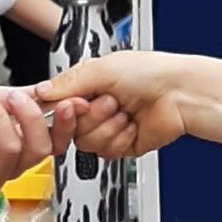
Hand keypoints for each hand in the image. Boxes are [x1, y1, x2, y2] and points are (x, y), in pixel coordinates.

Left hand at [0, 87, 76, 193]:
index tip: (72, 101)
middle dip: (32, 117)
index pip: (59, 141)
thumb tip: (56, 89)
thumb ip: (25, 97)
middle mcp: (12, 164)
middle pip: (41, 148)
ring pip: (13, 147)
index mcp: (24, 146)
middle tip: (14, 96)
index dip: (69, 123)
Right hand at [38, 50, 195, 158]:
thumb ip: (68, 82)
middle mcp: (97, 107)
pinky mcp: (123, 146)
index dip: (64, 110)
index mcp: (89, 86)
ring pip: (87, 143)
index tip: (74, 104)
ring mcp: (110, 128)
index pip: (60, 106)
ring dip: (108, 127)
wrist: (181, 95)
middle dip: (93, 116)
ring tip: (125, 111)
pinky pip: (107, 152)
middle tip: (111, 101)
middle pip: (71, 128)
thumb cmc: (152, 73)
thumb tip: (40, 92)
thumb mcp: (102, 69)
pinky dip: (121, 138)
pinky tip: (133, 125)